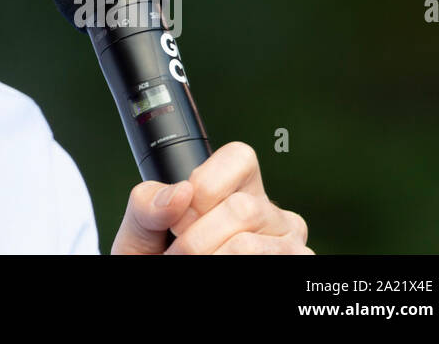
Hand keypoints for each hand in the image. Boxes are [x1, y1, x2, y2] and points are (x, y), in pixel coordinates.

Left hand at [111, 142, 312, 253]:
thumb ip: (147, 203)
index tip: (180, 219)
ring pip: (248, 244)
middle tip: (178, 253)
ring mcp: (288, 243)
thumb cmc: (158, 254)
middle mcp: (270, 211)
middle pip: (242, 208)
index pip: (239, 157)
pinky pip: (262, 265)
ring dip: (208, 258)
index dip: (206, 186)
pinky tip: (218, 272)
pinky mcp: (296, 266)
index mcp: (236, 186)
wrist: (166, 280)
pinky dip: (225, 270)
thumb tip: (180, 193)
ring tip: (192, 264)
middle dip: (198, 238)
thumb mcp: (142, 226)